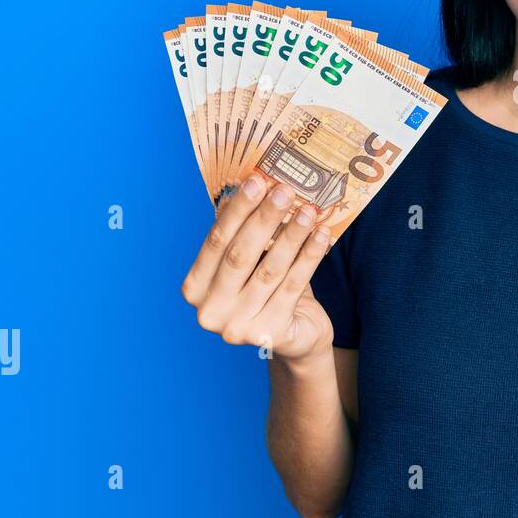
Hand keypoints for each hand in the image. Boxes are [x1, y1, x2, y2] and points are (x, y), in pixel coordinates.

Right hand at [181, 170, 335, 363]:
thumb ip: (243, 231)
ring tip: (309, 210)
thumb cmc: (267, 291)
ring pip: (270, 270)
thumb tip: (251, 184)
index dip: (237, 210)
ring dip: (292, 235)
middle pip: (240, 255)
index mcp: (195, 287)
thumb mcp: (250, 262)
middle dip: (264, 218)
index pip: (215, 241)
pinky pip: (293, 286)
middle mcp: (210, 311)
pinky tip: (321, 235)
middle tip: (284, 190)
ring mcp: (238, 327)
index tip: (256, 180)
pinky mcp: (269, 334)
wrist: (296, 337)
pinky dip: (309, 257)